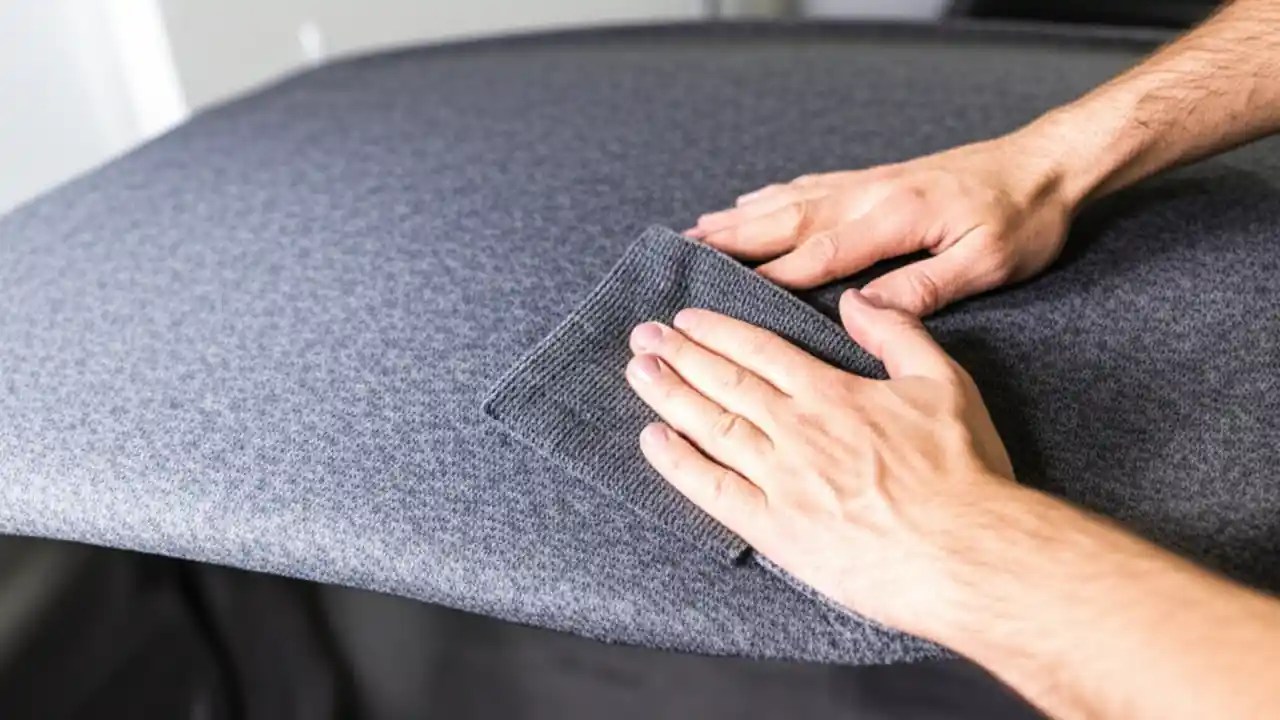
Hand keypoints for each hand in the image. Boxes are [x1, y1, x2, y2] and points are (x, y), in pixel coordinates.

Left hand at [624, 291, 1016, 638]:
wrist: (965, 551)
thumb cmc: (962, 470)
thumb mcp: (944, 382)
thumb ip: (897, 334)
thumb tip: (856, 299)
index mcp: (831, 392)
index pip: (759, 351)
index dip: (717, 331)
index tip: (687, 318)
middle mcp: (796, 428)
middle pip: (724, 381)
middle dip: (679, 354)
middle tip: (643, 335)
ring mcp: (779, 478)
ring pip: (710, 425)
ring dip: (669, 395)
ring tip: (638, 372)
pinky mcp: (774, 528)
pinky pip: (712, 490)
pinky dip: (677, 464)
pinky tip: (651, 441)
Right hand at [685, 134, 1074, 315]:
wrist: (1050, 163)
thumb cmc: (1024, 218)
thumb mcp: (987, 262)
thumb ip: (924, 287)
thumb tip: (862, 309)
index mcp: (894, 219)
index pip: (819, 254)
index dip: (770, 276)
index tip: (722, 294)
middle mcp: (872, 195)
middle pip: (789, 219)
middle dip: (734, 239)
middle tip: (684, 252)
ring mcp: (872, 183)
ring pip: (793, 200)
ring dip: (744, 216)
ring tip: (700, 229)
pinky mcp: (879, 179)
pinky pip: (813, 186)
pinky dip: (775, 195)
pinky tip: (754, 201)